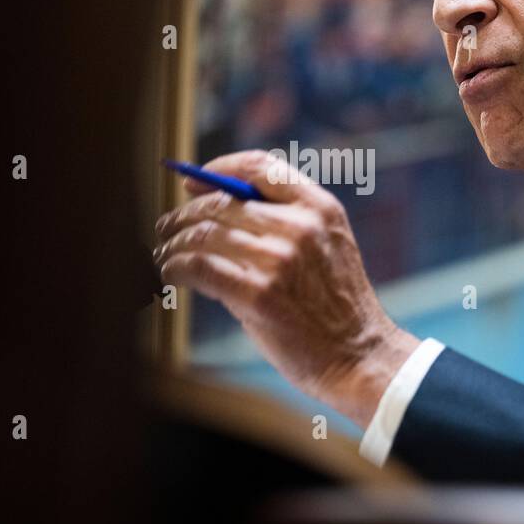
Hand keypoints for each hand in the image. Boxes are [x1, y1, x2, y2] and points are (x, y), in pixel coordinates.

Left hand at [154, 150, 419, 427]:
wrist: (358, 357)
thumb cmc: (336, 307)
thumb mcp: (326, 246)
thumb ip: (284, 222)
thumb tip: (215, 210)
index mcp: (320, 208)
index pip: (260, 166)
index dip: (217, 168)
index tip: (191, 180)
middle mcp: (300, 226)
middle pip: (222, 203)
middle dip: (185, 214)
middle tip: (166, 227)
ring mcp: (280, 259)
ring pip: (205, 234)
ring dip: (175, 242)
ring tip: (164, 253)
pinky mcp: (259, 294)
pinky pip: (200, 267)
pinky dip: (175, 267)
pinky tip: (170, 273)